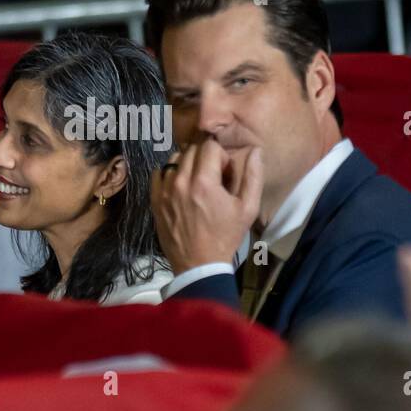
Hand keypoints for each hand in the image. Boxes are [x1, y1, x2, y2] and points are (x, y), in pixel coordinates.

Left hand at [150, 141, 261, 273]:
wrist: (199, 264)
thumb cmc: (226, 236)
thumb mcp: (248, 209)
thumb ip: (253, 177)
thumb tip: (256, 151)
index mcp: (204, 182)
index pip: (210, 146)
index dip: (222, 156)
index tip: (225, 172)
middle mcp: (181, 181)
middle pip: (192, 149)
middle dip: (206, 158)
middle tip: (214, 177)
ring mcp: (164, 190)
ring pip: (175, 159)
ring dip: (188, 164)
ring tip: (197, 182)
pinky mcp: (155, 199)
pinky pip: (159, 173)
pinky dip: (171, 174)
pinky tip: (181, 188)